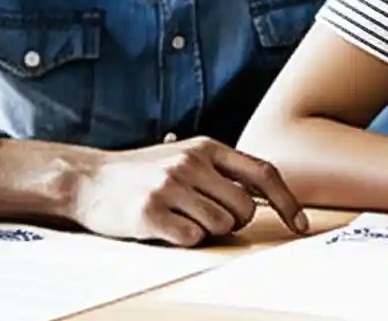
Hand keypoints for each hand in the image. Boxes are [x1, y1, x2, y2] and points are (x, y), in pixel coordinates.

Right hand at [70, 136, 308, 245]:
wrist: (87, 179)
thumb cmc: (142, 172)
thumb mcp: (185, 157)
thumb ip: (221, 170)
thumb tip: (266, 195)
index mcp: (206, 148)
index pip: (262, 173)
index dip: (287, 201)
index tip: (300, 223)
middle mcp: (191, 163)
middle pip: (244, 209)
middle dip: (235, 222)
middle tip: (209, 218)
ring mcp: (170, 187)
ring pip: (220, 226)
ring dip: (206, 231)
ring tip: (180, 218)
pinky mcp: (151, 212)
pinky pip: (192, 238)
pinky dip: (184, 239)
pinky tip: (165, 226)